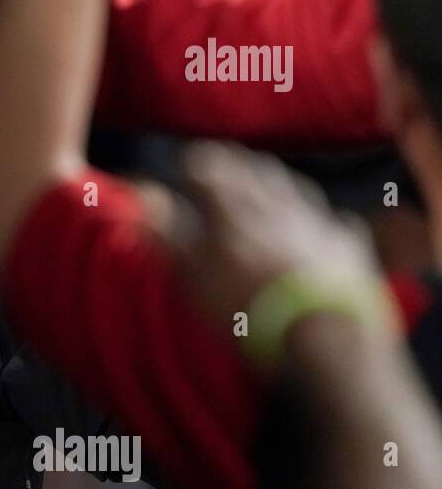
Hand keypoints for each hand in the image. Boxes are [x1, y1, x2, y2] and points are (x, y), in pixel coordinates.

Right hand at [170, 142, 381, 325]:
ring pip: (295, 189)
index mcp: (232, 209)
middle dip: (236, 163)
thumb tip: (142, 201)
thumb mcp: (192, 276)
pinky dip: (322, 220)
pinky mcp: (347, 246)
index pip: (210, 172)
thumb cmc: (246, 304)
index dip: (195, 165)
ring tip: (266, 176)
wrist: (324, 329)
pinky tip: (325, 221)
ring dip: (277, 180)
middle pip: (254, 173)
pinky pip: (334, 223)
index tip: (185, 162)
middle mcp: (275, 206)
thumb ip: (166, 237)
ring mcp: (316, 222)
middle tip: (224, 158)